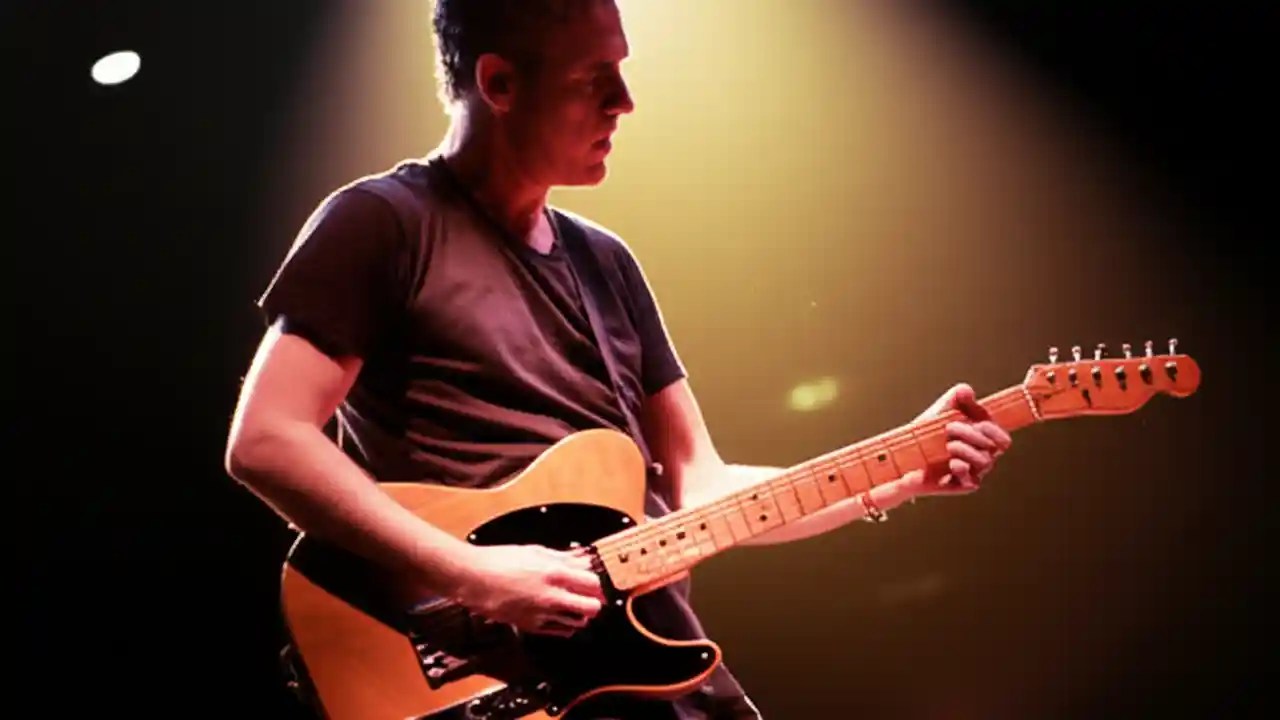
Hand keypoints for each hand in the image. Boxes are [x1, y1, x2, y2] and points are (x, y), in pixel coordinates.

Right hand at [452, 544, 604, 636]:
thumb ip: (563, 557)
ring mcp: (542, 613)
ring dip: (580, 614)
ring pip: (578, 622)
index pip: (593, 584)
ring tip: (573, 605)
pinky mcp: (531, 626)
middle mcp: (552, 595)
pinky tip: (559, 615)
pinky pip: (559, 631)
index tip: (593, 582)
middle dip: (594, 602)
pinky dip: (564, 625)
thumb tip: (583, 558)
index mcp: (554, 572)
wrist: (473, 578)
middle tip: (589, 596)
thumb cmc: (499, 560)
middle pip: (592, 607)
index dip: (596, 583)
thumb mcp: (535, 551)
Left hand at [902, 383, 1011, 496]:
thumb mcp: (941, 411)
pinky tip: (952, 462)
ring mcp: (973, 473)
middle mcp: (982, 457)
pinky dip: (963, 469)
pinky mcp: (961, 485)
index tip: (976, 422)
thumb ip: (956, 398)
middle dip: (973, 434)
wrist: (905, 457)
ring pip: (985, 463)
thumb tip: (966, 390)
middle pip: (994, 448)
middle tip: (949, 428)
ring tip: (948, 445)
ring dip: (966, 450)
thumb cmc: (928, 433)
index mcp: (983, 440)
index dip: (994, 430)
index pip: (1003, 439)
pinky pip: (972, 482)